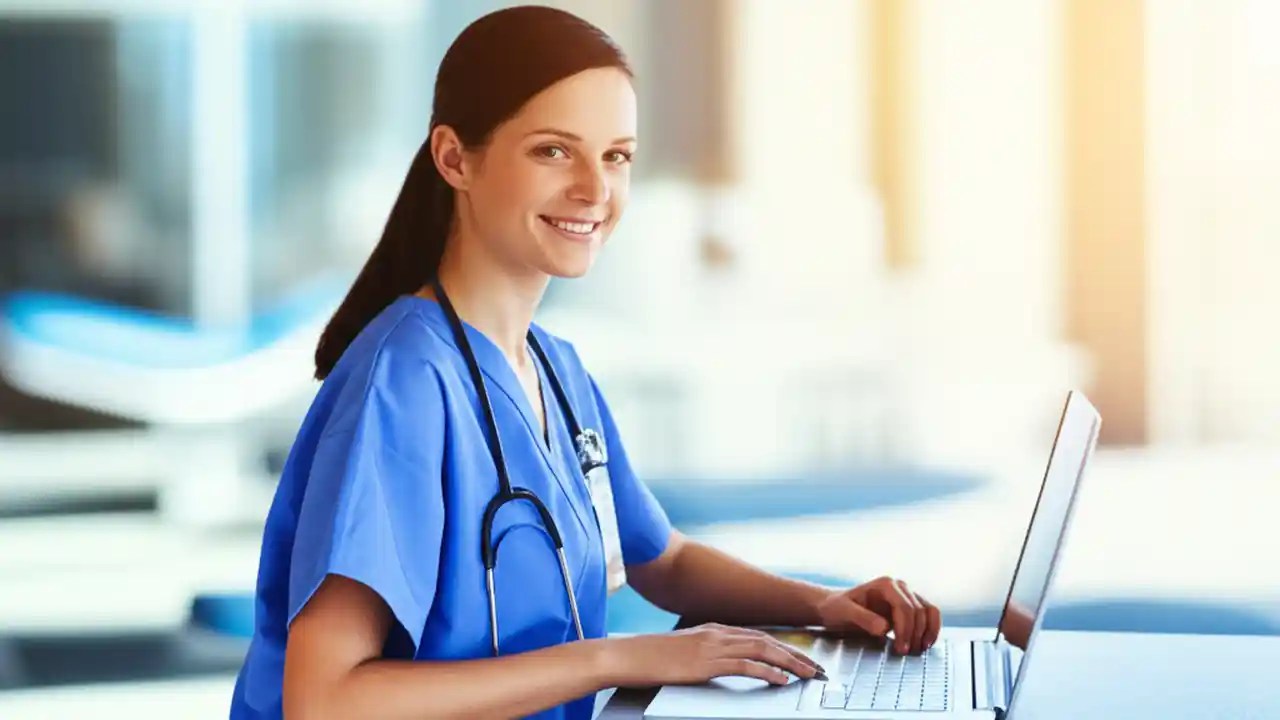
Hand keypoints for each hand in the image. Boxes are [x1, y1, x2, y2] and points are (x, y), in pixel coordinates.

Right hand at [602, 623, 826, 687]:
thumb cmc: (651, 657)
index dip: (784, 646)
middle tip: (817, 668)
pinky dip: (767, 671)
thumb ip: (706, 653)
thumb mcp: (684, 651)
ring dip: (790, 662)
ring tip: (809, 674)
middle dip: (796, 654)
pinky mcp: (707, 662)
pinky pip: (745, 665)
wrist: (628, 655)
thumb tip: (723, 663)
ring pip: (763, 650)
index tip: (802, 658)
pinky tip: (781, 679)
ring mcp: (713, 646)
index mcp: (714, 629)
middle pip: (767, 640)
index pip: (758, 636)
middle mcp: (717, 633)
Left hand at [814, 576, 941, 655]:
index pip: (905, 607)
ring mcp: (906, 596)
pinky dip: (930, 630)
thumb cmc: (837, 608)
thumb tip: (885, 628)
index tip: (901, 649)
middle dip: (915, 634)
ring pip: (929, 612)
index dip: (906, 629)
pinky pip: (929, 616)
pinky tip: (923, 645)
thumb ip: (863, 618)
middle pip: (919, 611)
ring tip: (917, 651)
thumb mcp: (844, 612)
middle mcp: (900, 587)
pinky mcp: (909, 608)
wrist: (835, 608)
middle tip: (905, 654)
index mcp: (886, 585)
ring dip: (927, 632)